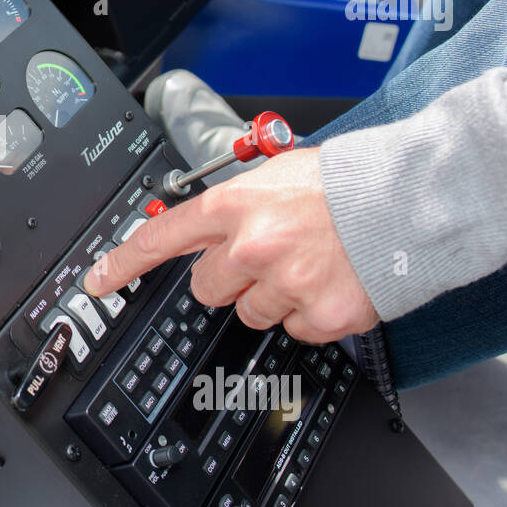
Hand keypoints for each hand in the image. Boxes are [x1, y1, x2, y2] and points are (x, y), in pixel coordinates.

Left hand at [82, 147, 379, 342]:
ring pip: (250, 312)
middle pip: (206, 288)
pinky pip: (294, 329)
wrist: (409, 198)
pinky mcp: (320, 315)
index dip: (123, 263)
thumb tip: (209, 230)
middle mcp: (252, 246)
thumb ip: (235, 208)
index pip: (161, 237)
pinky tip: (329, 283)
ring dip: (271, 296)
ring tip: (308, 263)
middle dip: (229, 278)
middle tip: (266, 257)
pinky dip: (309, 314)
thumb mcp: (274, 176)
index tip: (97, 280)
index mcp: (235, 206)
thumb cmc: (344, 183)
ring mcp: (285, 284)